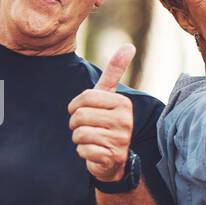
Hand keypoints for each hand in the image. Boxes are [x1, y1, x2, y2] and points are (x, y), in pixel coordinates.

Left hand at [69, 44, 135, 182]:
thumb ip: (115, 71)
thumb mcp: (109, 97)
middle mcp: (125, 121)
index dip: (75, 106)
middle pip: (80, 116)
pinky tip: (94, 152)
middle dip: (76, 124)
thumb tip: (129, 45)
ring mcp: (120, 140)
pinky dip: (83, 152)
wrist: (113, 159)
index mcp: (123, 104)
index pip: (85, 98)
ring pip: (80, 133)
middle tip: (87, 128)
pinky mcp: (112, 158)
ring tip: (91, 140)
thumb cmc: (106, 122)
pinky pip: (83, 150)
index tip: (82, 111)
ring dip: (79, 138)